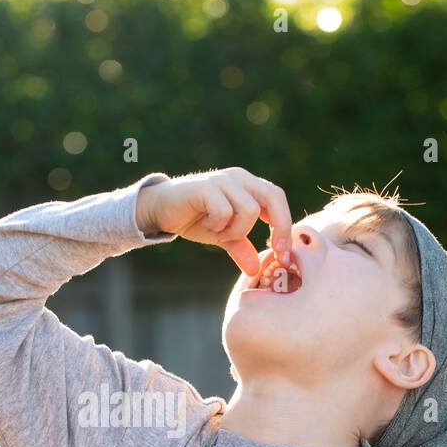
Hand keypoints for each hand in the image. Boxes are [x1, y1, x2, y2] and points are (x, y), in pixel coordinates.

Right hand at [136, 167, 291, 274]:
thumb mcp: (222, 236)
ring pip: (250, 210)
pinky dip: (218, 226)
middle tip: (273, 250)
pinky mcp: (205, 187)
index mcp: (247, 185)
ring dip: (236, 230)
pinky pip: (225, 211)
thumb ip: (241, 247)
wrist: (160, 210)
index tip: (284, 255)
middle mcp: (239, 178)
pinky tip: (206, 225)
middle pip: (273, 197)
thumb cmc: (194, 219)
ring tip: (219, 232)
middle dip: (279, 227)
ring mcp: (222, 180)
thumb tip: (255, 269)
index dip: (285, 226)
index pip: (278, 199)